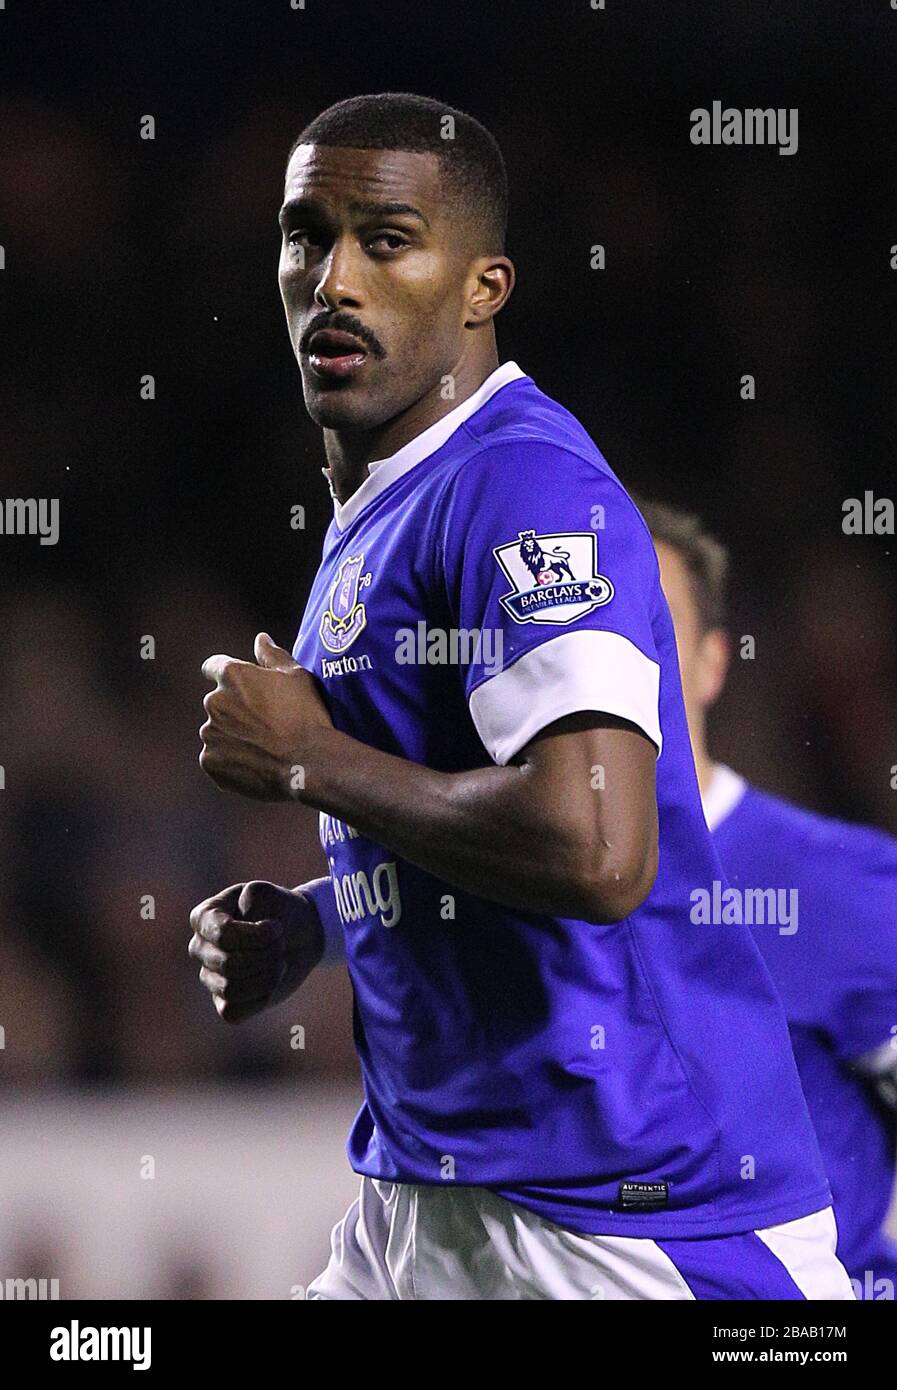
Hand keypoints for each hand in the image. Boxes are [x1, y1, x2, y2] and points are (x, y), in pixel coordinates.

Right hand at [188, 880, 324, 1022]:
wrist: (299, 935)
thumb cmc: (279, 910)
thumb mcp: (270, 893)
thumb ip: (255, 897)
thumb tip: (245, 920)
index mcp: (204, 917)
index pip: (224, 935)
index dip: (258, 936)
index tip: (277, 927)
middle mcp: (199, 948)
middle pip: (229, 964)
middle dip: (267, 956)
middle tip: (281, 945)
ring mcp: (210, 977)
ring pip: (231, 989)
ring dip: (267, 977)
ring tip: (279, 962)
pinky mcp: (224, 1003)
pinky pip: (233, 1012)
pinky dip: (260, 998)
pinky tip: (271, 982)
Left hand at [199, 632, 331, 799]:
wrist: (308, 764)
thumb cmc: (307, 716)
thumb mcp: (297, 678)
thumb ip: (273, 656)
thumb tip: (260, 639)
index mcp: (232, 675)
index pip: (213, 666)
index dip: (227, 676)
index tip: (240, 688)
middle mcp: (214, 702)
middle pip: (218, 703)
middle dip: (234, 711)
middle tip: (264, 726)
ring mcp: (210, 734)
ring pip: (217, 732)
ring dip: (232, 737)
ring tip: (263, 749)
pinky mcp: (210, 762)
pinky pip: (216, 759)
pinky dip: (230, 762)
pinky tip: (256, 765)